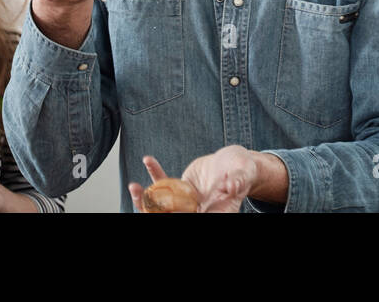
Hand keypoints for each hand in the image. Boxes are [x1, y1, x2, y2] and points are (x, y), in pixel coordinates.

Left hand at [127, 148, 258, 212]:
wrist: (234, 163)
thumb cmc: (243, 168)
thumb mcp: (244, 172)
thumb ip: (239, 180)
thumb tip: (233, 186)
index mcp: (217, 213)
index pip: (197, 218)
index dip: (179, 215)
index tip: (167, 212)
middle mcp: (199, 211)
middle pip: (172, 216)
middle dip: (154, 212)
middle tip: (140, 201)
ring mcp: (186, 202)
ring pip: (162, 206)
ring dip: (145, 198)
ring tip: (133, 187)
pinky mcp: (180, 189)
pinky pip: (164, 183)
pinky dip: (155, 173)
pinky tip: (148, 160)